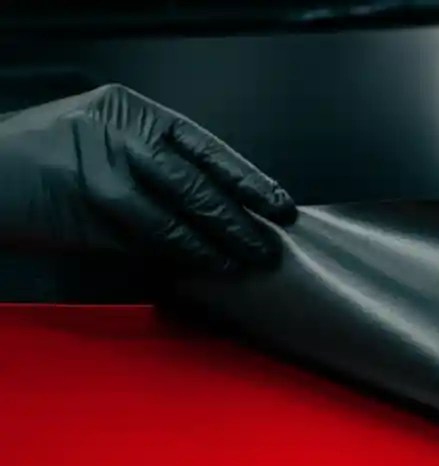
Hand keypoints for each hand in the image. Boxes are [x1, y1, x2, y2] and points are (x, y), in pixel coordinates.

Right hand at [0, 84, 295, 272]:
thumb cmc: (39, 172)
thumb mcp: (104, 159)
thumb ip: (156, 181)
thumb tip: (218, 215)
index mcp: (130, 111)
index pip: (205, 145)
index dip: (248, 177)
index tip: (281, 204)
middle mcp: (121, 128)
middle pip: (198, 174)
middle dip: (242, 212)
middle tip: (274, 239)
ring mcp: (105, 157)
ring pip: (181, 198)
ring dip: (220, 234)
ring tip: (249, 257)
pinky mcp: (89, 193)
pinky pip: (150, 226)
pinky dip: (184, 246)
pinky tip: (209, 261)